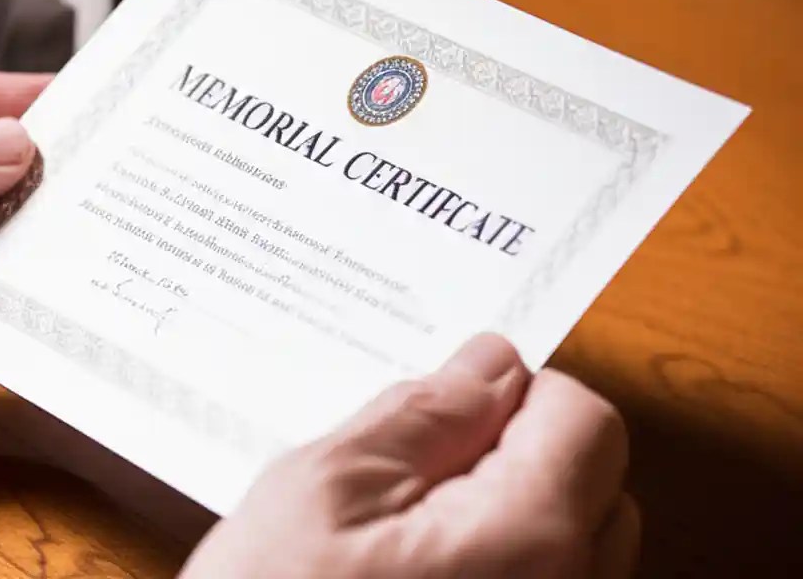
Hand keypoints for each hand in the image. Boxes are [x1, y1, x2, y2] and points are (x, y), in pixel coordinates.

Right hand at [180, 334, 638, 578]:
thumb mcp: (324, 489)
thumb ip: (423, 415)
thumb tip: (492, 365)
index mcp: (528, 542)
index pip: (586, 421)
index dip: (515, 394)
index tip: (448, 409)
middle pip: (598, 484)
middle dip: (521, 455)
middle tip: (415, 474)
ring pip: (576, 546)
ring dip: (510, 515)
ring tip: (407, 536)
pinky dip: (500, 565)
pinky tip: (420, 576)